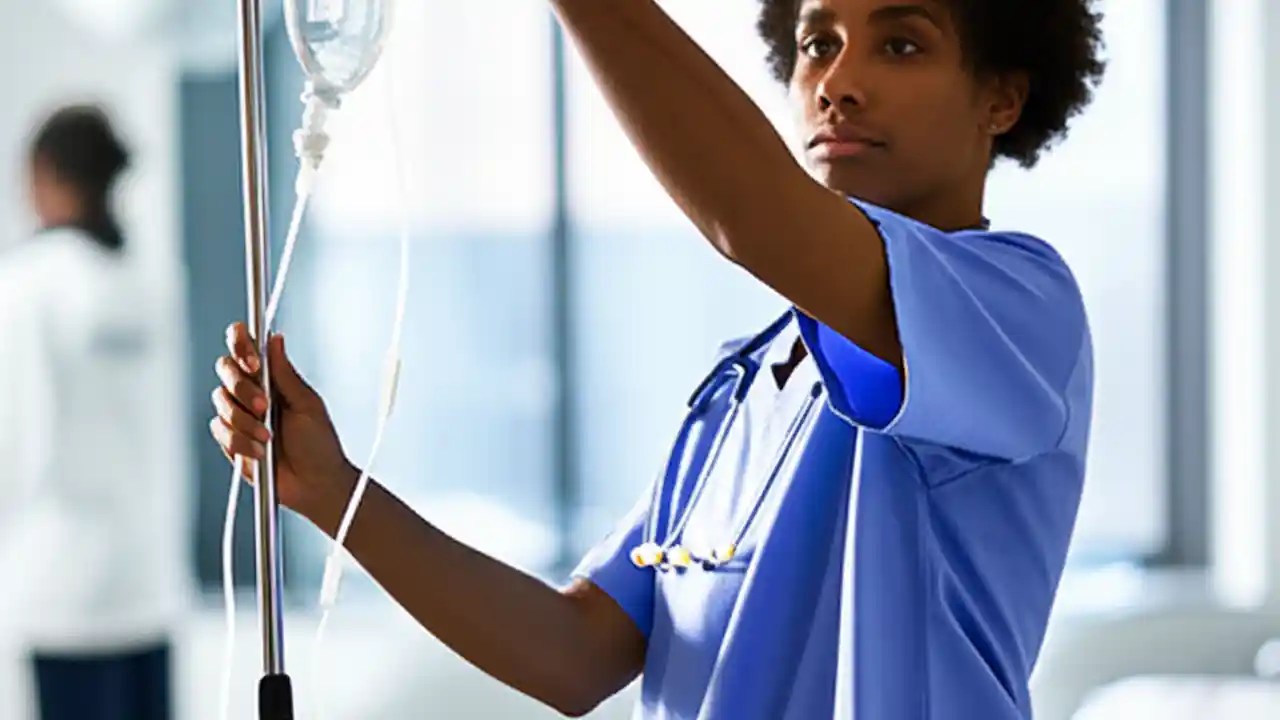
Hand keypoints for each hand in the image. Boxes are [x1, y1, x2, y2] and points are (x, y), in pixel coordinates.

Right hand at [210, 323, 356, 528]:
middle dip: (243, 388)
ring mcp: (239, 415)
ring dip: (245, 421)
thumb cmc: (319, 444)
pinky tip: (259, 452)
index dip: (241, 345)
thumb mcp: (306, 405)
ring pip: (220, 401)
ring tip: (268, 437)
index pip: (245, 347)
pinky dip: (240, 441)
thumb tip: (275, 339)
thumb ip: (285, 374)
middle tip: (265, 406)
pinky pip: (219, 430)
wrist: (315, 484)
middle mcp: (252, 392)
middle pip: (225, 369)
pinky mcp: (230, 439)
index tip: (253, 362)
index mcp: (272, 378)